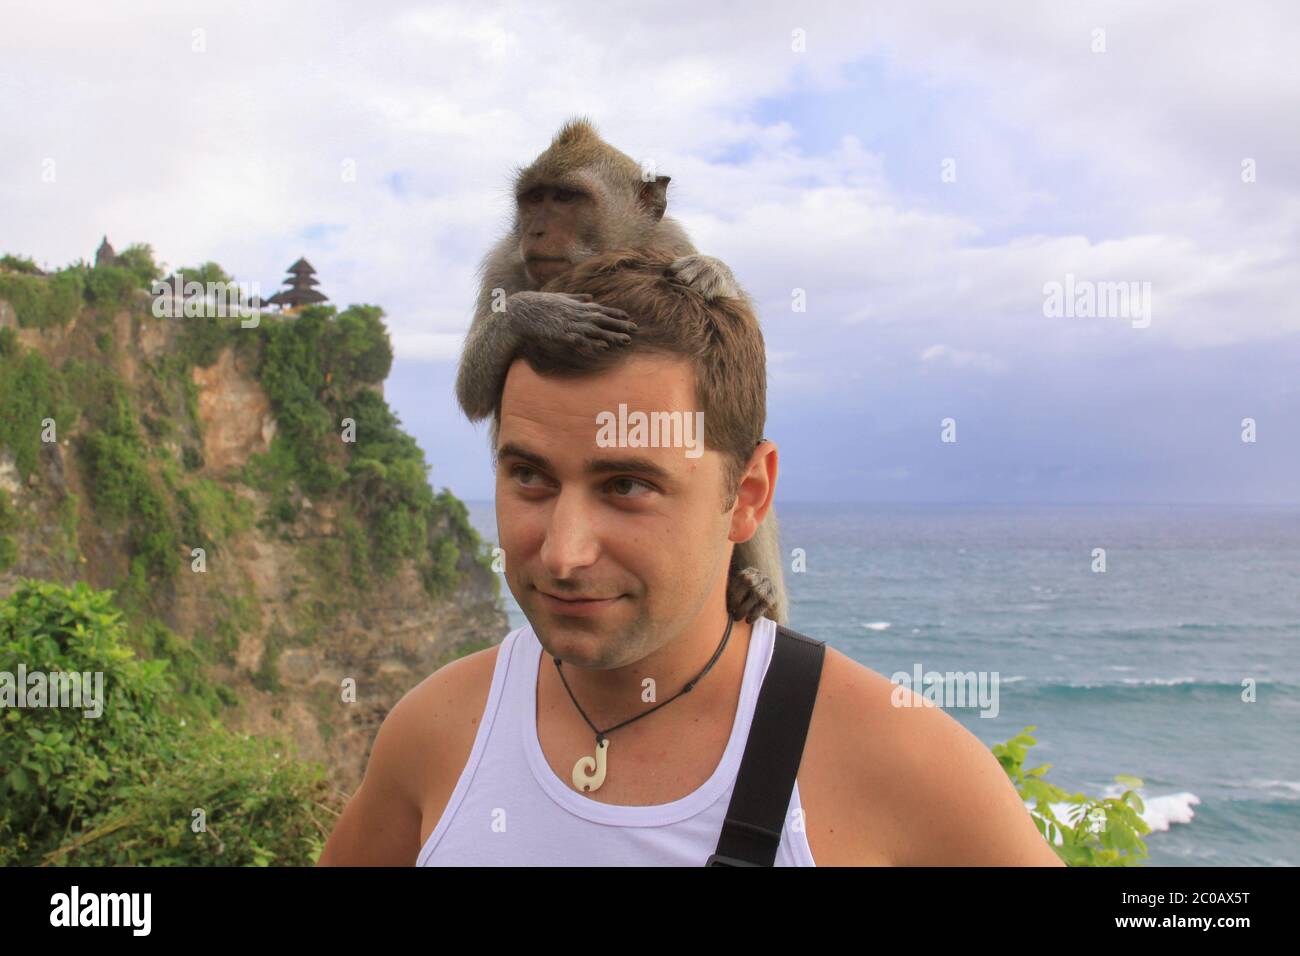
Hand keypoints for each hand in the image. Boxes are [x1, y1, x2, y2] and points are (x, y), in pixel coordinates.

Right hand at [508, 291, 636, 353]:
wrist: (522, 311)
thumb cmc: (540, 305)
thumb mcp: (561, 297)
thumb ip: (576, 297)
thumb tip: (590, 297)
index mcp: (577, 306)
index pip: (602, 309)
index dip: (616, 314)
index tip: (629, 318)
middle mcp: (577, 314)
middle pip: (604, 320)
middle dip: (620, 325)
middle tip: (636, 330)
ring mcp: (571, 324)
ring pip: (597, 331)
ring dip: (612, 336)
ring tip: (626, 341)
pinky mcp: (563, 335)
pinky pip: (581, 341)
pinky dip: (593, 343)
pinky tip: (604, 348)